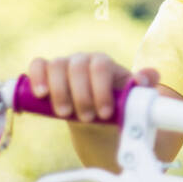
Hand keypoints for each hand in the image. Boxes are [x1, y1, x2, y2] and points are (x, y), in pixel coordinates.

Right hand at [26, 53, 159, 122]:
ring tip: (65, 114)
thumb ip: (144, 87)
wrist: (98, 120)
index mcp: (105, 64)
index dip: (101, 89)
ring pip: (57, 66)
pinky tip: (40, 95)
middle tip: (88, 118)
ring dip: (59, 90)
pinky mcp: (47, 74)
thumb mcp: (133, 101)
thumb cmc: (117, 109)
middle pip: (77, 66)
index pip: (101, 66)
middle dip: (81, 94)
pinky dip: (36, 77)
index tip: (105, 113)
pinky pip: (38, 66)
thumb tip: (146, 77)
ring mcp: (64, 66)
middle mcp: (84, 60)